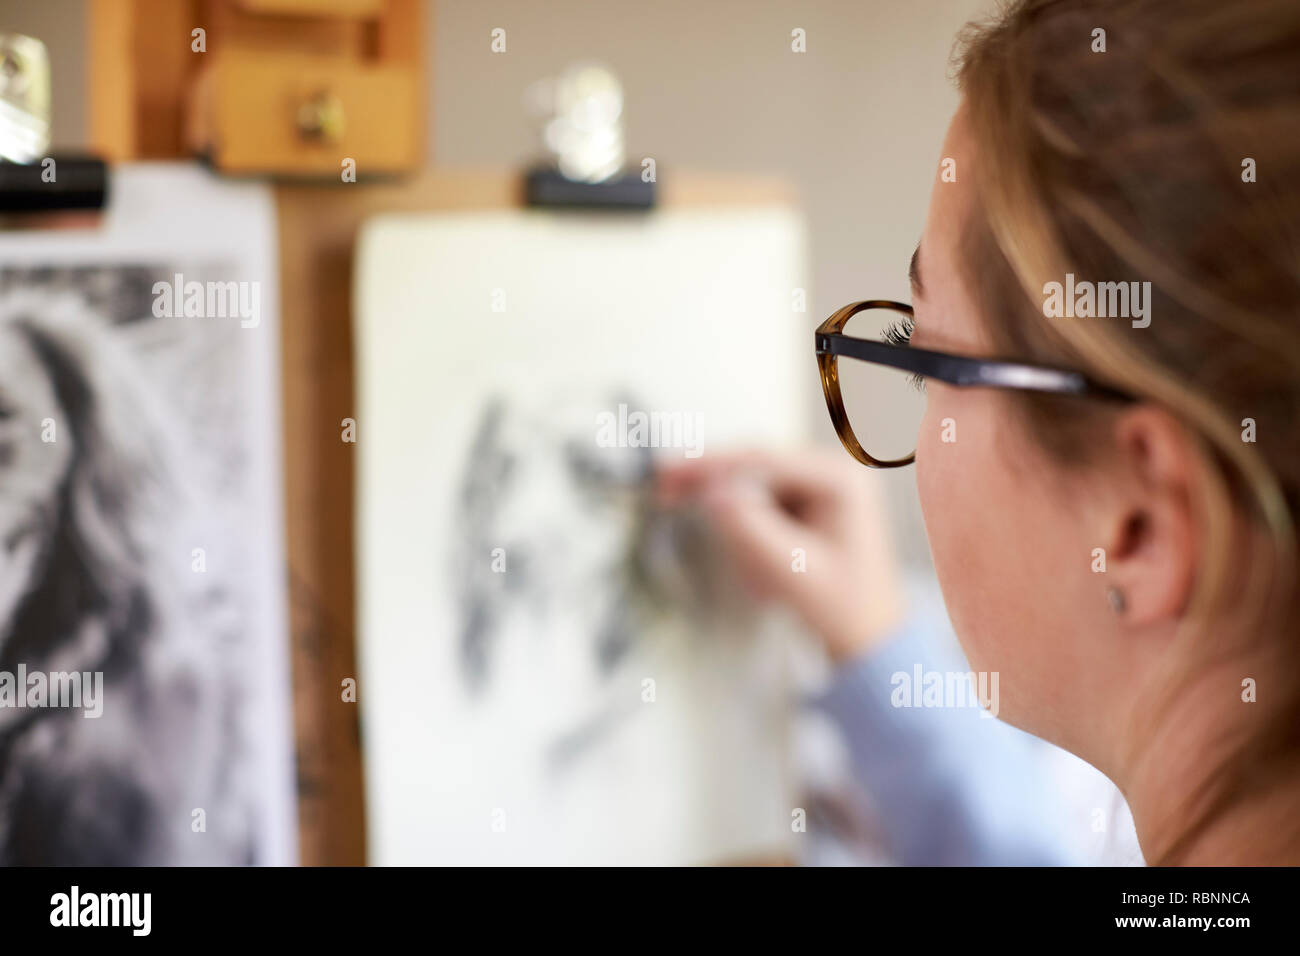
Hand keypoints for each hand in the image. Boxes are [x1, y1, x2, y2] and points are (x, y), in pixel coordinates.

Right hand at [656, 447, 906, 661]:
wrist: (869, 640)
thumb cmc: (843, 609)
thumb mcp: (792, 572)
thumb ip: (750, 529)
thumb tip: (711, 493)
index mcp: (839, 479)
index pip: (762, 460)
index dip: (710, 463)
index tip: (669, 470)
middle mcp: (830, 473)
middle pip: (753, 469)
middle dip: (715, 491)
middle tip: (664, 490)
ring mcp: (818, 490)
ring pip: (751, 494)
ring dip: (741, 537)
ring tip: (766, 585)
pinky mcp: (804, 509)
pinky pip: (758, 513)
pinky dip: (749, 546)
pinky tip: (769, 583)